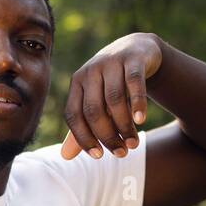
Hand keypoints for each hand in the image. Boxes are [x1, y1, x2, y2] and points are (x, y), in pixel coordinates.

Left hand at [60, 32, 162, 160]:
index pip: (74, 115)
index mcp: (77, 83)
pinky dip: (137, 103)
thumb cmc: (111, 83)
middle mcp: (91, 71)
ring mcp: (111, 62)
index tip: (98, 156)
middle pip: (94, 110)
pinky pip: (134, 83)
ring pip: (115, 99)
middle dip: (107, 136)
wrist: (136, 49)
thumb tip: (65, 156)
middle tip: (121, 153)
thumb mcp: (96, 102)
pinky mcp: (133, 59)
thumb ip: (82, 127)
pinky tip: (141, 121)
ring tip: (133, 144)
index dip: (83, 138)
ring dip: (124, 126)